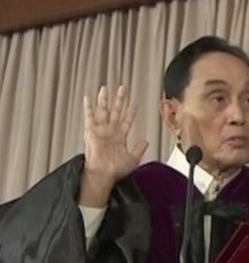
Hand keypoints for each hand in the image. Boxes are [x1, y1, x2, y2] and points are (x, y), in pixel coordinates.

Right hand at [80, 85, 148, 205]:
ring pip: (103, 111)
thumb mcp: (132, 159)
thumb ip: (139, 149)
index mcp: (120, 137)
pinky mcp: (91, 132)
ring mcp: (101, 131)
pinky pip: (89, 118)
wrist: (104, 174)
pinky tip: (88, 99)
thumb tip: (145, 141)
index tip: (134, 102)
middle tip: (122, 88)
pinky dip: (88, 108)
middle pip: (115, 111)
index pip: (126, 120)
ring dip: (105, 100)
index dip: (130, 112)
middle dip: (119, 100)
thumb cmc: (115, 170)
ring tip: (106, 88)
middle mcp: (110, 132)